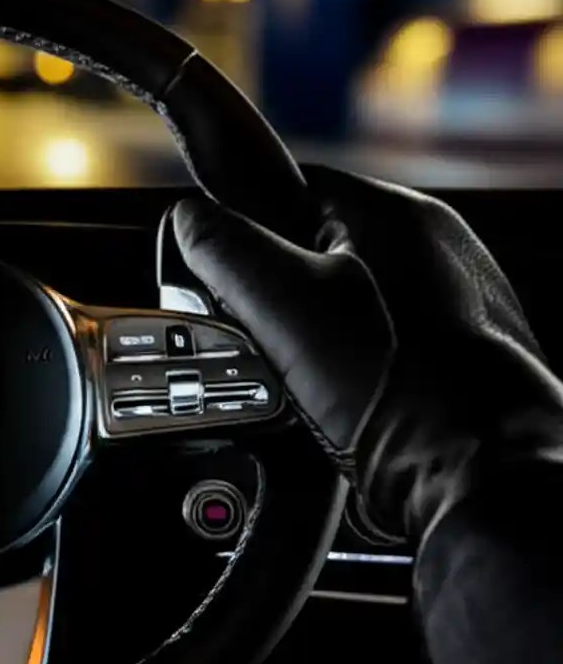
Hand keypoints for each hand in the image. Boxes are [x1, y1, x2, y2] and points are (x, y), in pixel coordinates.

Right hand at [173, 165, 562, 541]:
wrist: (475, 476)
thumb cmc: (397, 386)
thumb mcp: (280, 302)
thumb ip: (224, 246)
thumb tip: (189, 218)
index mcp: (391, 214)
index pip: (286, 187)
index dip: (240, 234)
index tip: (219, 279)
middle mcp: (430, 249)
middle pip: (311, 250)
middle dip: (274, 296)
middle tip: (260, 341)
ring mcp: (448, 302)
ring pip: (341, 301)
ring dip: (308, 336)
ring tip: (300, 380)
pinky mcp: (452, 355)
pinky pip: (372, 344)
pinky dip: (344, 368)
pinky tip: (335, 400)